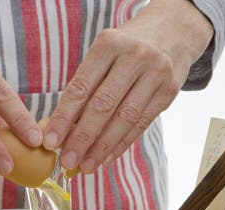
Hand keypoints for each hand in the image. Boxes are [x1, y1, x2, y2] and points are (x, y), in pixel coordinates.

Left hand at [42, 0, 213, 172]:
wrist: (173, 29)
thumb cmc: (127, 47)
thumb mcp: (104, 53)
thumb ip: (86, 85)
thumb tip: (62, 129)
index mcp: (109, 44)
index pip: (81, 88)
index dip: (64, 118)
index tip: (50, 142)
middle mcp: (134, 57)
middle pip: (103, 106)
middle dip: (82, 138)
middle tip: (67, 161)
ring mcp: (155, 74)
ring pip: (125, 119)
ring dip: (102, 147)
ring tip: (86, 166)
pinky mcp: (169, 91)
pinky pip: (142, 124)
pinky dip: (122, 144)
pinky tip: (107, 158)